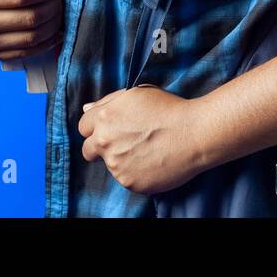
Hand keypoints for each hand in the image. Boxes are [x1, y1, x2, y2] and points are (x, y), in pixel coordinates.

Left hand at [78, 85, 209, 194]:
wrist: (193, 133)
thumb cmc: (168, 109)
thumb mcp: (136, 93)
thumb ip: (107, 101)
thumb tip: (87, 109)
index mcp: (104, 118)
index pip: (83, 127)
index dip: (97, 127)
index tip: (110, 129)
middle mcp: (105, 142)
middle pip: (87, 150)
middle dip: (100, 147)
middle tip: (122, 144)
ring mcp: (116, 165)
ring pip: (110, 165)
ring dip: (121, 159)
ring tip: (146, 150)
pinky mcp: (130, 183)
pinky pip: (126, 178)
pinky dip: (136, 172)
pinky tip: (153, 161)